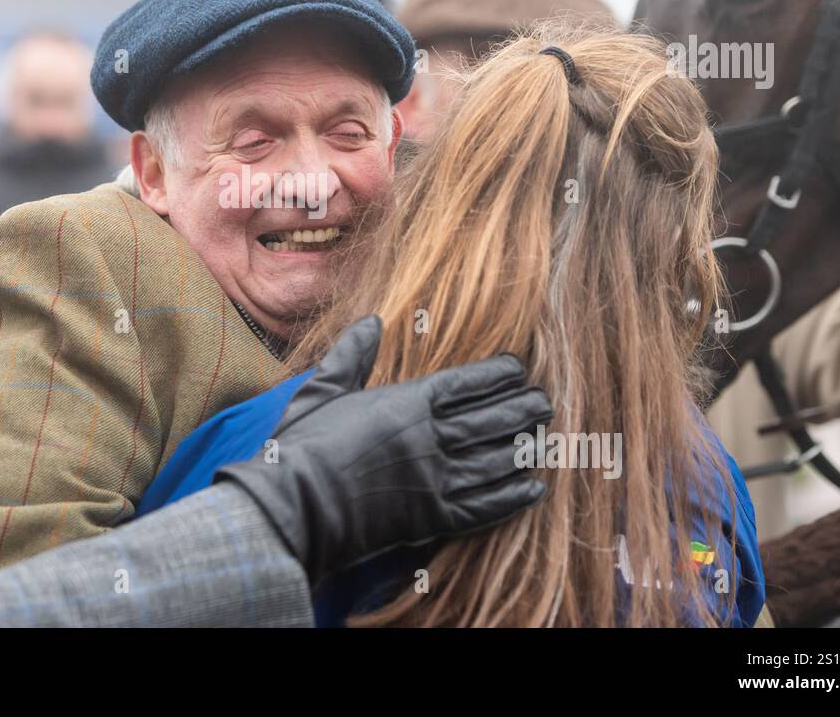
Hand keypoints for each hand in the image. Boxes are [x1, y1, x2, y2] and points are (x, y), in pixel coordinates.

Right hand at [216, 315, 551, 583]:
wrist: (294, 504)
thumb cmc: (302, 445)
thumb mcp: (323, 389)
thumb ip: (352, 355)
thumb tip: (372, 321)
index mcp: (406, 402)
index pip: (467, 383)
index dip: (497, 375)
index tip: (519, 370)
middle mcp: (430, 438)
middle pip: (491, 419)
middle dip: (522, 408)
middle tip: (545, 402)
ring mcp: (435, 480)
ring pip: (495, 460)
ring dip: (524, 448)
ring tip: (545, 439)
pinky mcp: (432, 518)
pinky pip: (484, 507)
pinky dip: (512, 498)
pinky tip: (533, 490)